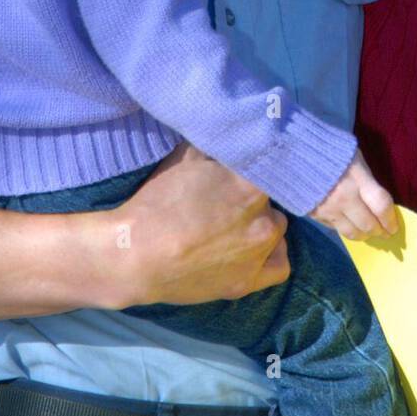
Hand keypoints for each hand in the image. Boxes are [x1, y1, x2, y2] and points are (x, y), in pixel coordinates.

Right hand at [92, 142, 289, 307]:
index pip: (269, 168)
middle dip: (253, 197)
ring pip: (277, 228)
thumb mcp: (186, 157)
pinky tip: (253, 250)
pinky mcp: (249, 281)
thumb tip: (231, 134)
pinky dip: (271, 255)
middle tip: (228, 200)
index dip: (253, 168)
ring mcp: (259, 252)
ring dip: (261, 224)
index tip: (239, 172)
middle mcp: (264, 217)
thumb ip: (216, 148)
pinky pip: (280, 265)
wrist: (136, 254)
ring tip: (235, 227)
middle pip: (272, 199)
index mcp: (252, 183)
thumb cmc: (157, 202)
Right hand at [309, 149, 398, 240]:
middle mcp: (343, 198)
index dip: (391, 220)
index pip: (381, 206)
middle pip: (369, 224)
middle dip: (380, 231)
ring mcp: (328, 209)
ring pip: (352, 233)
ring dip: (364, 235)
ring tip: (368, 232)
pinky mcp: (314, 214)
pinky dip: (346, 229)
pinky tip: (350, 225)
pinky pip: (336, 229)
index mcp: (356, 179)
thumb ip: (367, 180)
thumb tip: (379, 202)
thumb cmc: (330, 149)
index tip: (394, 226)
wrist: (292, 150)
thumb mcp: (355, 158)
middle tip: (384, 232)